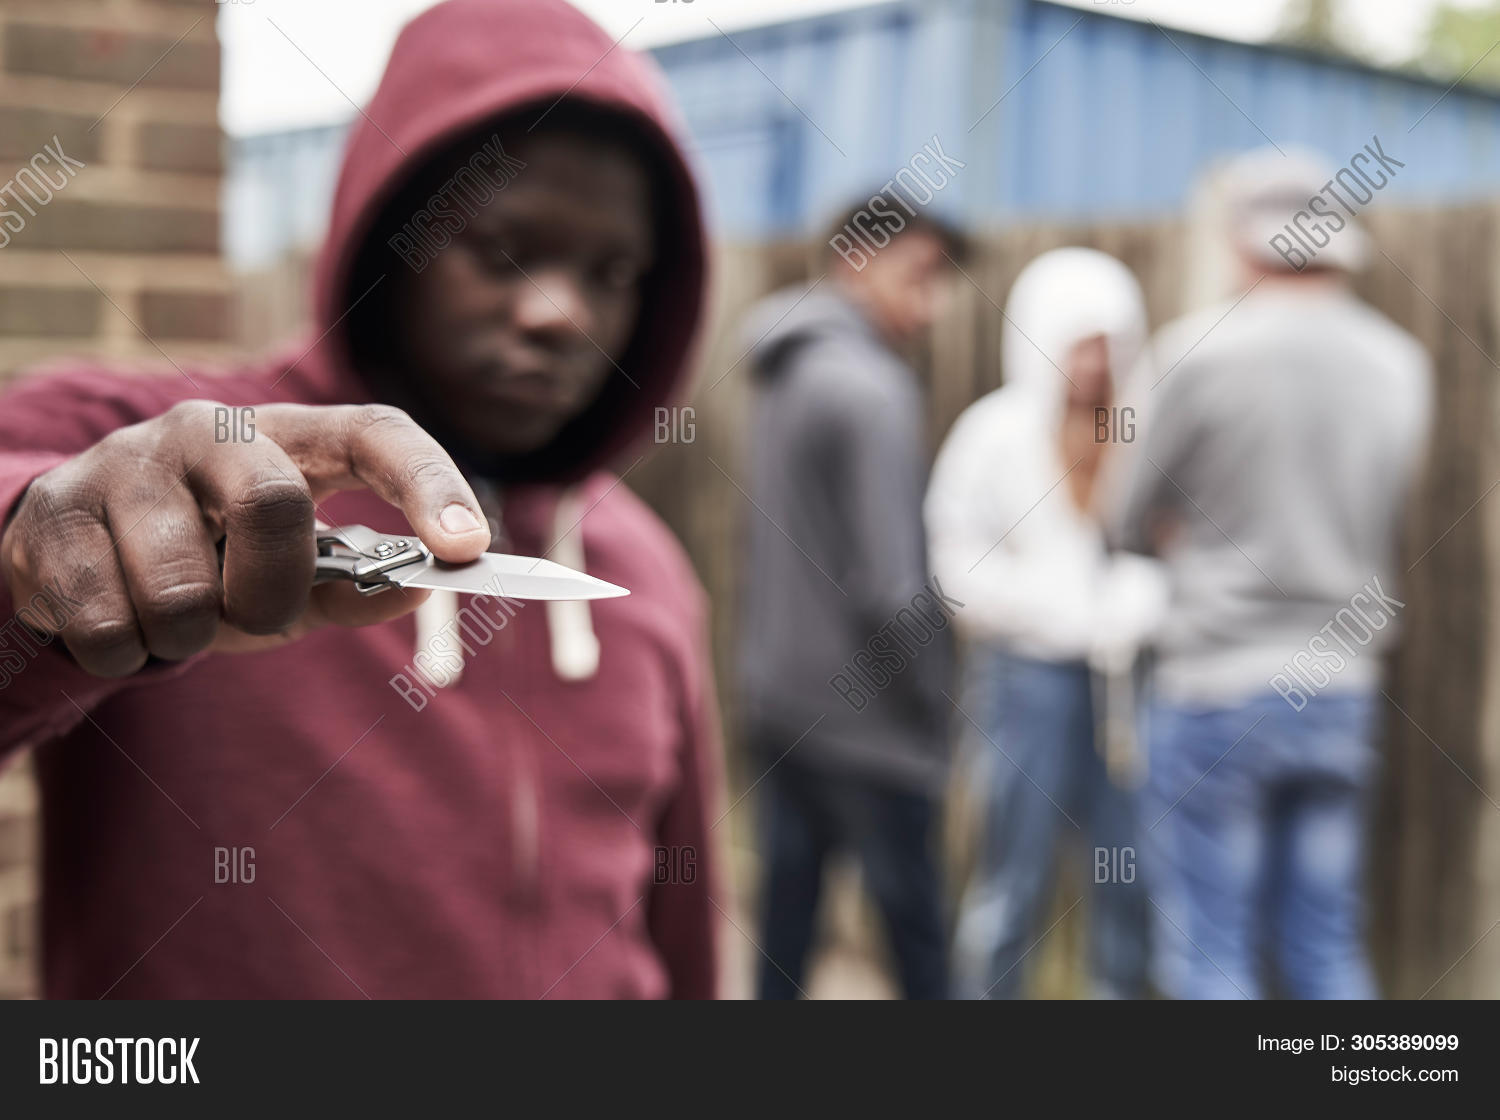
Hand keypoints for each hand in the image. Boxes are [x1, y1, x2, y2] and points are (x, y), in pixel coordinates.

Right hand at [0, 401, 491, 676]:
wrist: (75, 553)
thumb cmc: (212, 563)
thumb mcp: (292, 577)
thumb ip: (353, 586)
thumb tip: (417, 590)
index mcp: (286, 436)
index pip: (375, 432)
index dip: (429, 483)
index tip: (469, 548)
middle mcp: (206, 428)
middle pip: (274, 501)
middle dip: (272, 591)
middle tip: (255, 617)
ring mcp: (123, 462)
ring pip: (177, 587)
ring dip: (187, 637)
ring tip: (173, 620)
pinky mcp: (51, 512)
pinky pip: (106, 623)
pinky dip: (126, 653)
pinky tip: (119, 623)